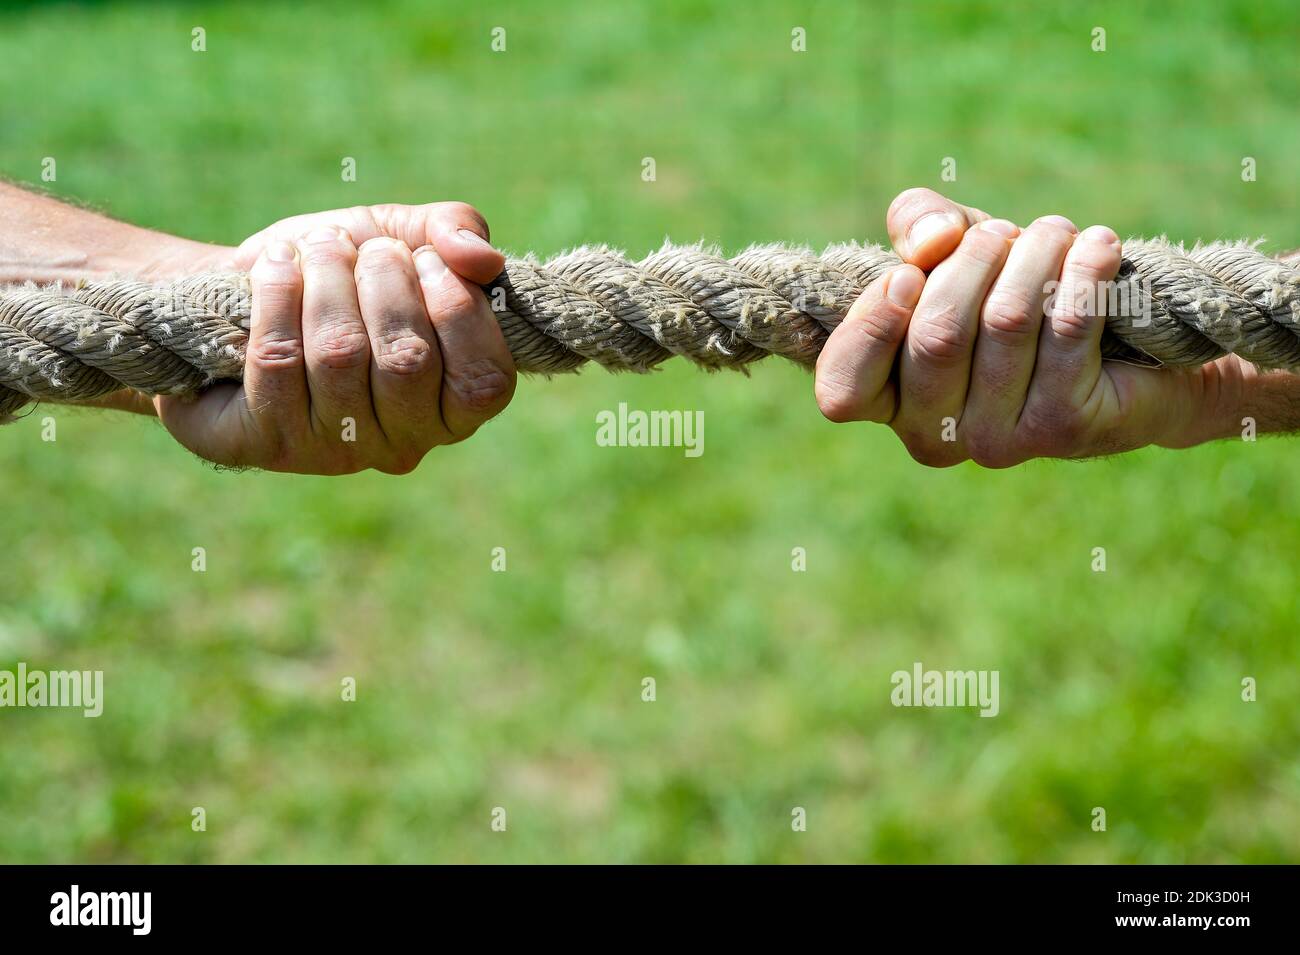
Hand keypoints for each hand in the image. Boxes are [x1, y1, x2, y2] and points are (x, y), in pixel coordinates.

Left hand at [155, 202, 515, 473]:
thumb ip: (456, 232)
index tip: (426, 259)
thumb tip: (482, 259)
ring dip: (328, 280)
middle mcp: (404, 443)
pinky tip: (278, 265)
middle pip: (407, 362)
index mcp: (455, 408)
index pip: (483, 380)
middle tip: (369, 250)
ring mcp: (336, 450)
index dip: (457, 307)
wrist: (254, 290)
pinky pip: (277, 359)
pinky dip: (277, 294)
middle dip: (385, 281)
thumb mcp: (407, 236)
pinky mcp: (269, 440)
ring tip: (321, 247)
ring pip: (339, 355)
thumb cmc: (347, 272)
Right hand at [814, 187, 1257, 466]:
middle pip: (937, 336)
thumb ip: (917, 225)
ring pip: (1006, 321)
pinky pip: (1068, 328)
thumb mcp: (950, 246)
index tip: (908, 274)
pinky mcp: (1064, 427)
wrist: (1118, 346)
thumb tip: (935, 240)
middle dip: (976, 259)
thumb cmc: (1010, 290)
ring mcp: (997, 441)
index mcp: (884, 401)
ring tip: (1053, 233)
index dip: (871, 327)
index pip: (843, 390)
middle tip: (1004, 232)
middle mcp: (931, 436)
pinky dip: (1084, 271)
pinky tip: (1098, 246)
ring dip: (1035, 254)